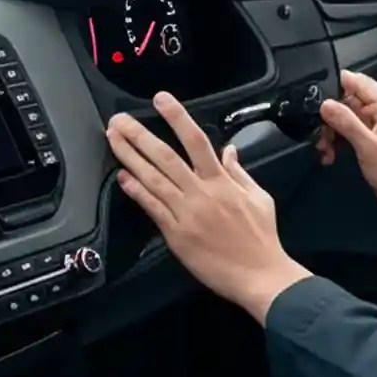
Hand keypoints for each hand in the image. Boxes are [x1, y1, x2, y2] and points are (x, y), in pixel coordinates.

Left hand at [107, 94, 310, 323]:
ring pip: (152, 179)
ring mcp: (186, 214)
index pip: (197, 141)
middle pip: (165, 157)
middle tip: (119, 120)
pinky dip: (136, 191)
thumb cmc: (262, 239)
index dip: (177, 118)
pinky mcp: (176, 235)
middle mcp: (201, 194)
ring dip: (130, 157)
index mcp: (223, 182)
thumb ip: (240, 172)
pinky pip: (152, 208)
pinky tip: (123, 177)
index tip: (161, 101)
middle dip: (139, 135)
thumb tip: (229, 151)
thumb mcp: (259, 198)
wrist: (259, 275)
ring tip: (114, 140)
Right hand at [316, 70, 376, 216]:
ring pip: (347, 117)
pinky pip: (352, 132)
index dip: (335, 87)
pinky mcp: (374, 139)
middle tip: (319, 136)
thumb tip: (325, 103)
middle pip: (349, 101)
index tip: (314, 101)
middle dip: (331, 117)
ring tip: (324, 150)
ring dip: (332, 132)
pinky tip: (329, 155)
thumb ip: (346, 122)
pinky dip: (340, 141)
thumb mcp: (368, 146)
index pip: (357, 81)